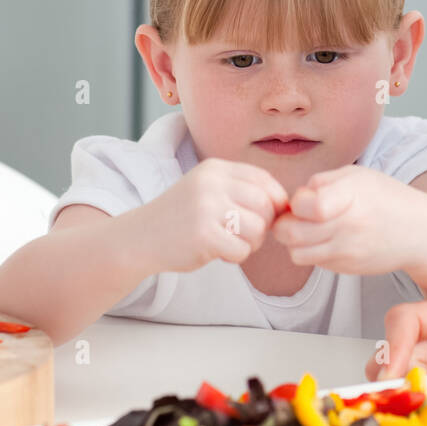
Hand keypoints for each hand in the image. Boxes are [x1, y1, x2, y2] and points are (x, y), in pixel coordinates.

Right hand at [135, 158, 288, 272]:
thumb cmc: (181, 217)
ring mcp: (206, 208)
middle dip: (264, 225)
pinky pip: (242, 250)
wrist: (140, 237)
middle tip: (246, 235)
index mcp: (215, 169)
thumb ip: (241, 190)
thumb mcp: (207, 190)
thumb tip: (285, 205)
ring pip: (257, 228)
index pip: (263, 179)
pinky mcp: (203, 236)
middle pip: (265, 204)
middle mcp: (212, 184)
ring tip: (230, 243)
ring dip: (250, 243)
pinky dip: (235, 256)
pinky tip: (218, 252)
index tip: (267, 216)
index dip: (274, 200)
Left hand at [273, 165, 418, 275]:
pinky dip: (313, 252)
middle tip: (296, 216)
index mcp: (350, 197)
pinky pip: (314, 262)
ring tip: (310, 228)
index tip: (305, 199)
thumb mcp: (357, 176)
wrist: (420, 232)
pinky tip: (328, 239)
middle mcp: (347, 227)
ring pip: (296, 253)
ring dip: (295, 241)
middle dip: (284, 223)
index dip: (296, 201)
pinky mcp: (346, 269)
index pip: (306, 205)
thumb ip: (322, 181)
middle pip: (290, 233)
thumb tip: (295, 198)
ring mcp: (346, 252)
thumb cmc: (387, 198)